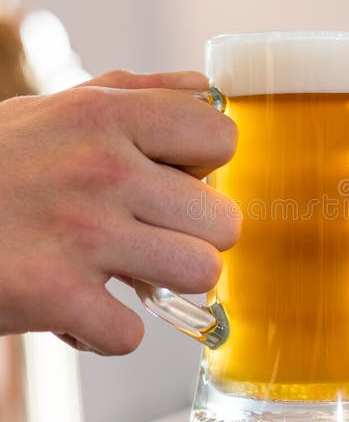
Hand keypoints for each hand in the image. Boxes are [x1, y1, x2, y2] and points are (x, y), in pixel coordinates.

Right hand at [0, 70, 240, 354]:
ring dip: (161, 285)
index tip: (173, 181)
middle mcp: (103, 168)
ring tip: (120, 273)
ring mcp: (81, 233)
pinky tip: (73, 311)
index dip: (206, 168)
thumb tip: (206, 88)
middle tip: (146, 239)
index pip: (222, 137)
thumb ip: (135, 94)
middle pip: (223, 221)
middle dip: (190, 237)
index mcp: (107, 115)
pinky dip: (103, 333)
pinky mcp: (54, 296)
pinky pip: (133, 333)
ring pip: (200, 274)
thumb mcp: (52, 111)